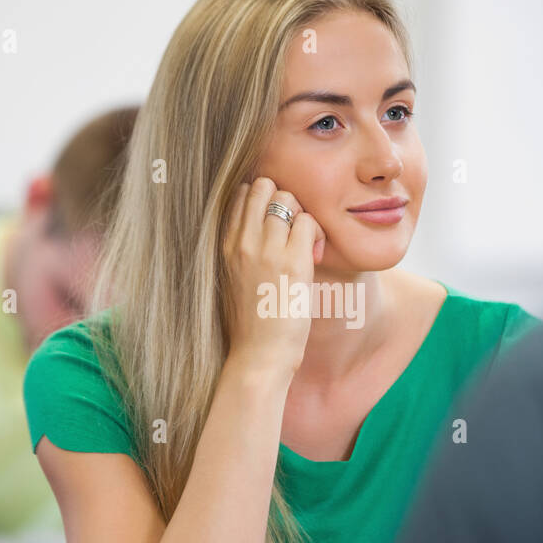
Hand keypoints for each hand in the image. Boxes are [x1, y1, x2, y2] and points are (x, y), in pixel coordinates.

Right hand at [221, 177, 325, 377]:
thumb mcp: (233, 280)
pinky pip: (309, 221)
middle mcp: (242, 241)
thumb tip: (262, 231)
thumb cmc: (250, 324)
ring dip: (302, 215)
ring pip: (287, 198)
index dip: (262, 201)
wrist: (257, 356)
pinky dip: (317, 233)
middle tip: (292, 230)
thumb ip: (242, 251)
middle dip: (283, 200)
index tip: (274, 227)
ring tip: (305, 244)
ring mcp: (266, 250)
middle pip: (263, 186)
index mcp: (224, 245)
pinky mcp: (292, 262)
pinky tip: (314, 256)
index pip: (240, 194)